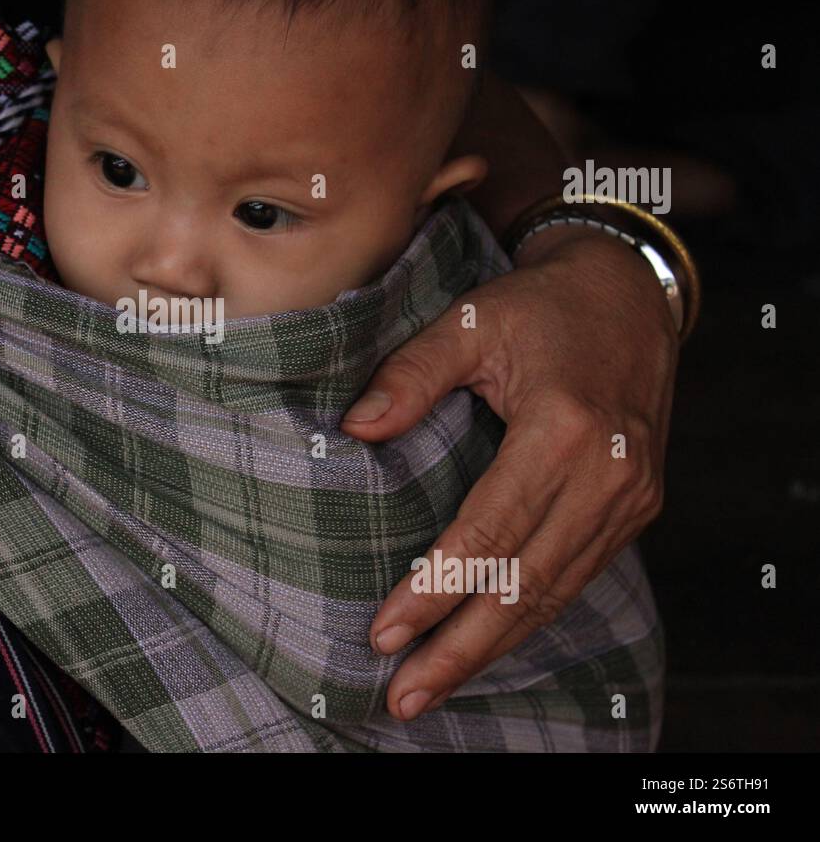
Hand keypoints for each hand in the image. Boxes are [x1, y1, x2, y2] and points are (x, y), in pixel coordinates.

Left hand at [340, 224, 678, 721]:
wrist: (630, 295)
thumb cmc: (540, 307)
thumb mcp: (470, 320)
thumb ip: (412, 374)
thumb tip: (356, 431)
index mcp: (565, 431)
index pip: (489, 534)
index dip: (435, 589)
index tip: (383, 631)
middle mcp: (609, 477)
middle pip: (526, 586)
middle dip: (461, 647)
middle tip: (404, 695)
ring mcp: (630, 499)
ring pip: (554, 593)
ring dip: (493, 646)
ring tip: (433, 686)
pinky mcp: (635, 508)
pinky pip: (575, 577)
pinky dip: (529, 617)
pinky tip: (485, 643)